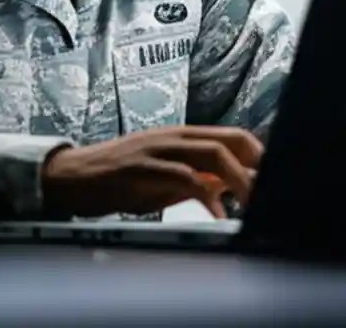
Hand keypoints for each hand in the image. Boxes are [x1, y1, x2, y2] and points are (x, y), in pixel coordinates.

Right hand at [40, 126, 263, 218]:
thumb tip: (229, 185)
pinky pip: (179, 177)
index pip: (231, 135)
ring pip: (208, 153)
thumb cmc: (118, 178)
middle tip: (271, 192)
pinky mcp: (140, 167)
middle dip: (254, 166)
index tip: (275, 175)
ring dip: (236, 178)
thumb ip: (196, 177)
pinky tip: (216, 211)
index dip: (257, 153)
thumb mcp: (163, 176)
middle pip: (226, 141)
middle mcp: (172, 137)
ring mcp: (156, 149)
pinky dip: (203, 193)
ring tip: (252, 200)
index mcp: (181, 137)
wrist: (70, 176)